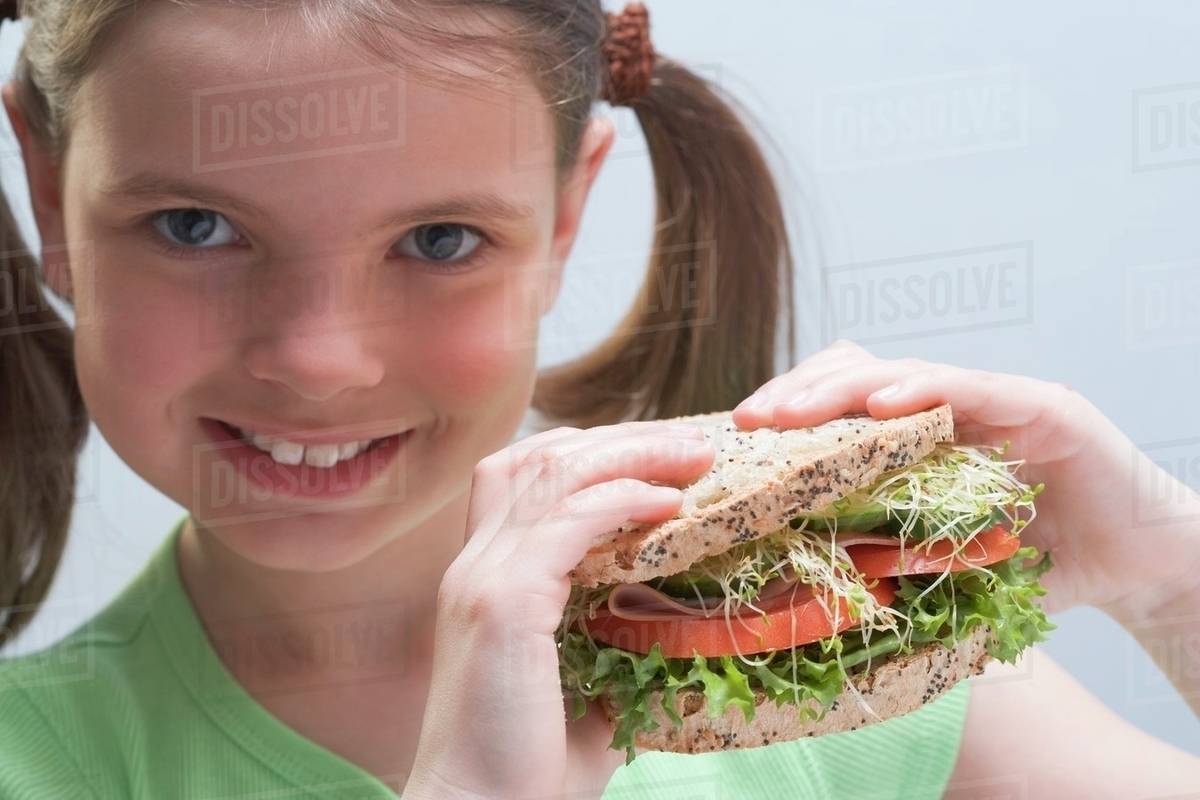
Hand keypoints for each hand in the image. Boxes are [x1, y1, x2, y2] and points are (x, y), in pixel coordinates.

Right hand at [403, 420, 713, 799]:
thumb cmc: (532, 766)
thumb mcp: (584, 683)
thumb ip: (616, 637)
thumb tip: (679, 616)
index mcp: (485, 577)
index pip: (520, 473)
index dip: (589, 451)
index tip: (657, 457)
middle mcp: (475, 565)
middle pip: (542, 456)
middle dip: (621, 439)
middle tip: (691, 445)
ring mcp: (482, 579)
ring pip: (554, 473)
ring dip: (632, 455)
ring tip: (693, 458)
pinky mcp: (502, 604)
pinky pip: (567, 521)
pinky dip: (621, 500)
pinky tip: (668, 504)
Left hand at [729, 339, 1199, 620]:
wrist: (1143, 566)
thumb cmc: (1044, 565)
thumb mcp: (949, 567)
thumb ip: (897, 565)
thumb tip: (819, 598)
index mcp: (925, 438)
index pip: (844, 407)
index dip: (793, 414)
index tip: (739, 437)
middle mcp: (955, 407)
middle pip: (860, 377)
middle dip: (799, 394)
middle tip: (746, 419)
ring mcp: (998, 398)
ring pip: (904, 371)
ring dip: (842, 389)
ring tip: (790, 412)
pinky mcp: (1043, 404)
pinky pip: (972, 385)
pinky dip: (922, 390)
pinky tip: (879, 403)